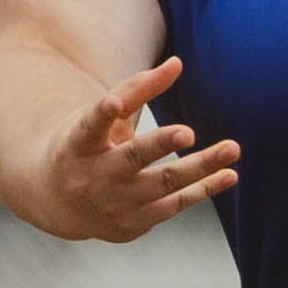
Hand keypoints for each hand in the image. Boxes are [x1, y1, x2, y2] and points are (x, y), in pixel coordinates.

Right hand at [35, 56, 239, 242]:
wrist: (56, 202)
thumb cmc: (84, 146)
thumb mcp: (97, 117)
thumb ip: (134, 89)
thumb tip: (178, 63)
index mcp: (77, 144)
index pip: (89, 127)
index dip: (101, 114)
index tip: (112, 103)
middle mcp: (94, 177)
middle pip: (131, 158)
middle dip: (159, 144)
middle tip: (187, 131)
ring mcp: (113, 205)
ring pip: (162, 184)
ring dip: (200, 167)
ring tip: (232, 148)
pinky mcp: (132, 225)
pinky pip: (174, 205)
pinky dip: (203, 189)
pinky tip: (229, 174)